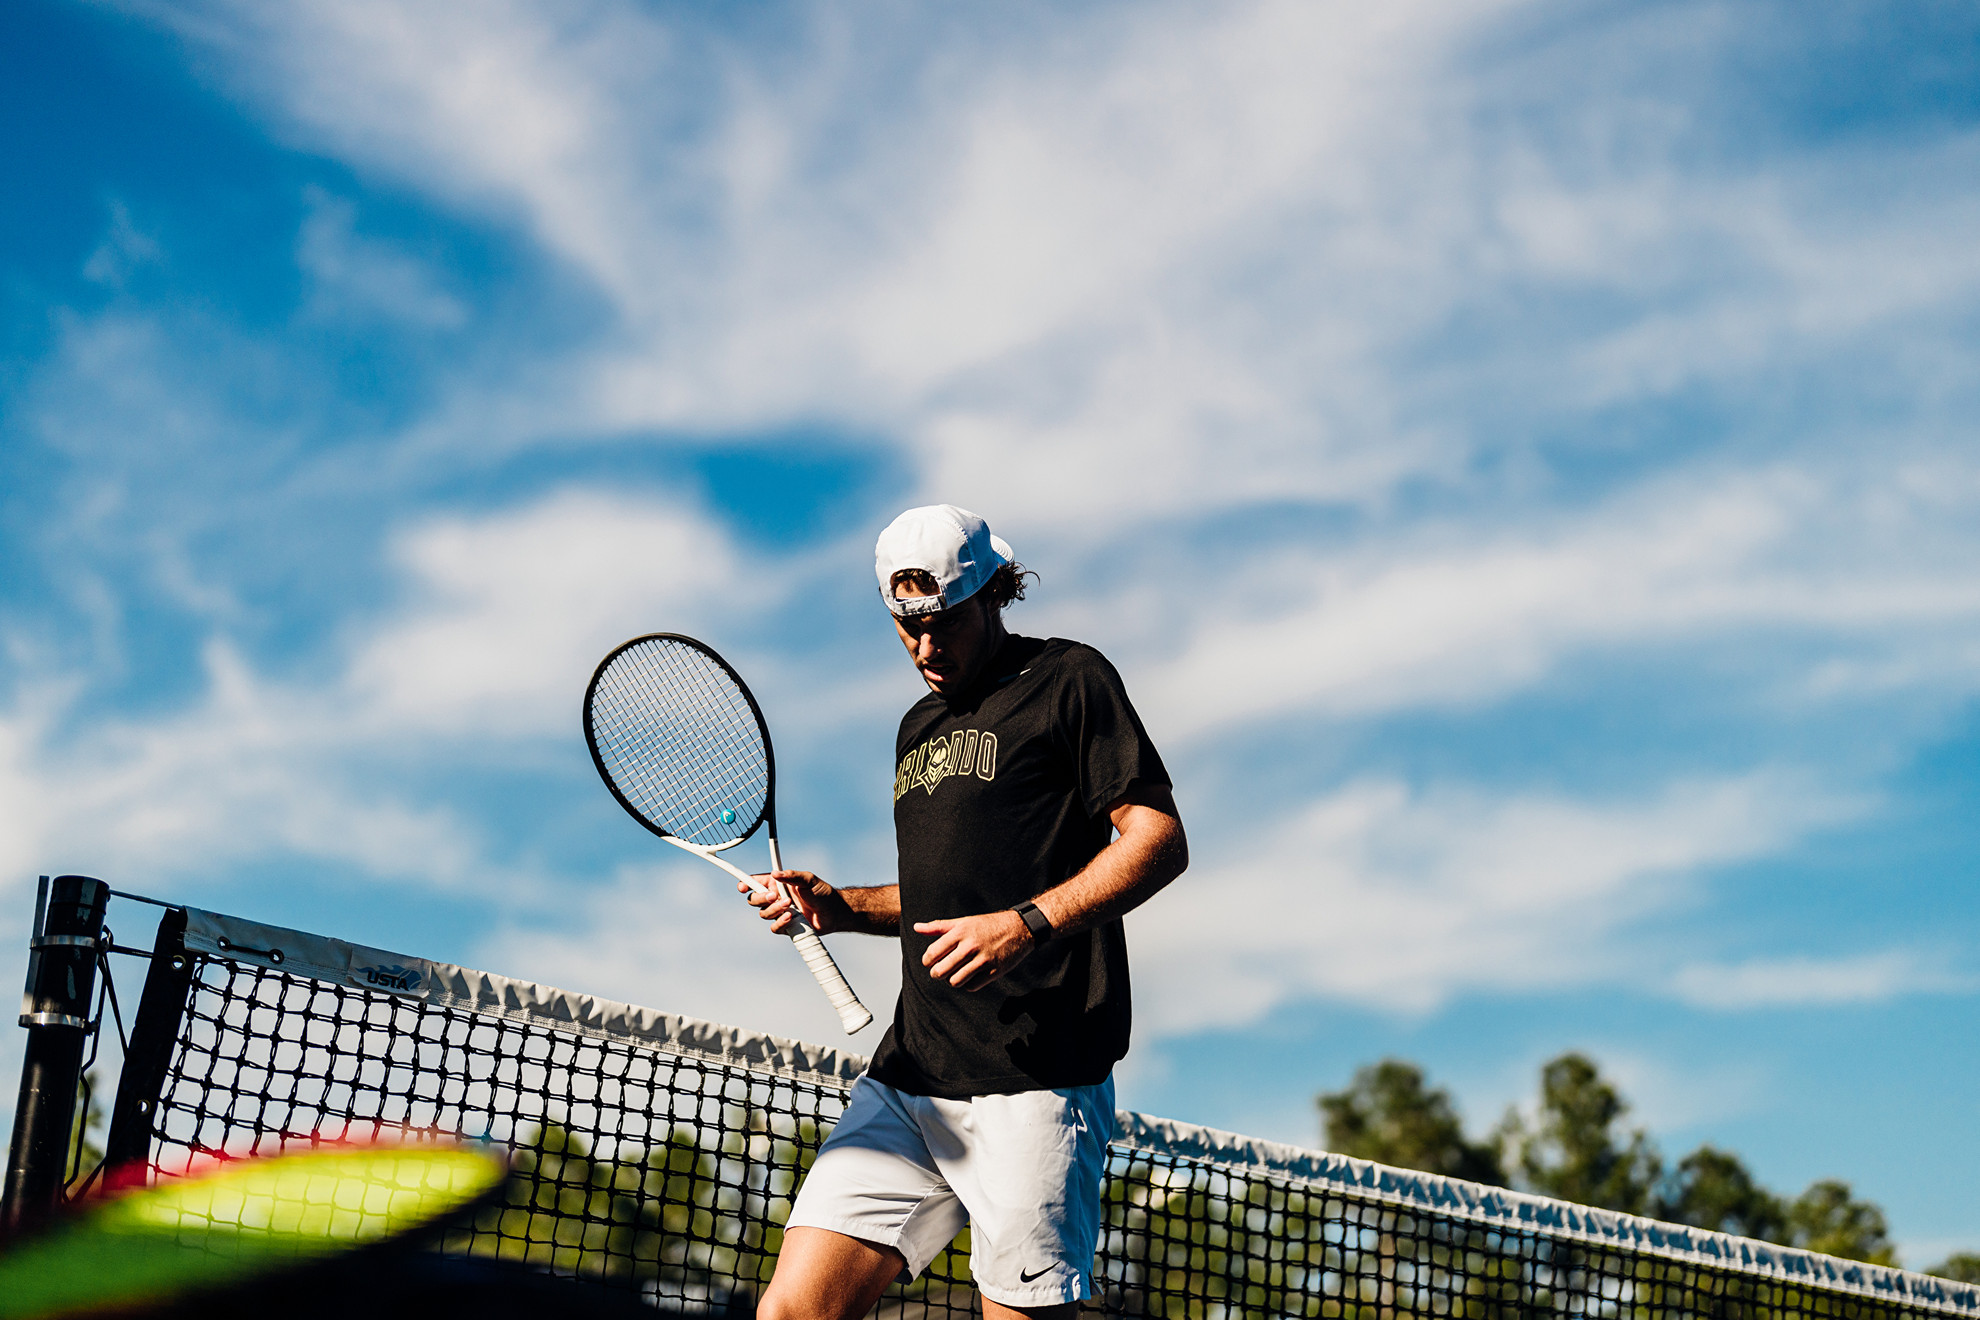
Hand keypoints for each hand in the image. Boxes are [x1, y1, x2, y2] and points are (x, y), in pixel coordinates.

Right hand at [739, 870, 851, 935]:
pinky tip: (791, 918)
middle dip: (761, 898)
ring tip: (790, 906)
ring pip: (763, 914)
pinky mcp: (785, 926)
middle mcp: (776, 898)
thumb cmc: (822, 893)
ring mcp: (779, 913)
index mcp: (778, 884)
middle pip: (754, 899)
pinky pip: (774, 928)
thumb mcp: (809, 879)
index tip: (742, 887)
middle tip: (775, 896)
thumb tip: (776, 873)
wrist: (834, 912)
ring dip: (774, 909)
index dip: (745, 883)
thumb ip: (792, 875)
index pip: (755, 882)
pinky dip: (780, 923)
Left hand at [913, 911, 1034, 990]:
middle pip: (941, 971)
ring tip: (955, 973)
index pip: (932, 953)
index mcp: (960, 932)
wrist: (1018, 929)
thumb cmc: (987, 925)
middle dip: (937, 973)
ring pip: (955, 981)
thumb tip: (916, 927)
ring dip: (952, 980)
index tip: (930, 961)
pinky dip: (968, 984)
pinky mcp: (993, 971)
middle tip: (940, 971)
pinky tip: (971, 975)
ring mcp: (982, 960)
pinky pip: (971, 986)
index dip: (927, 961)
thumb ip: (938, 927)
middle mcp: (970, 946)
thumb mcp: (963, 922)